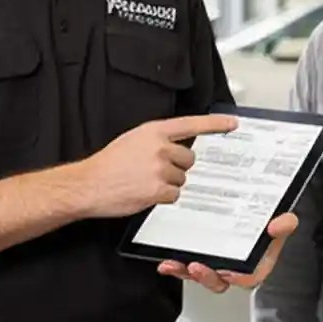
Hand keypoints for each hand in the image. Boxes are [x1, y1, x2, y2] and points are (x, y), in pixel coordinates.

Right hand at [76, 114, 236, 218]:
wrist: (89, 184)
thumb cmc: (108, 164)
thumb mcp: (133, 140)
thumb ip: (156, 141)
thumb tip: (175, 148)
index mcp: (154, 131)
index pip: (191, 124)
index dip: (215, 124)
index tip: (232, 124)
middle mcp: (160, 147)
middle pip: (189, 159)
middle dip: (177, 167)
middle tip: (155, 171)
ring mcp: (161, 169)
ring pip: (182, 179)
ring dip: (168, 183)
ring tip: (144, 182)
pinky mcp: (159, 189)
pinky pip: (174, 195)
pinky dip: (163, 197)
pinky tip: (145, 193)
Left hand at [158, 212, 298, 292]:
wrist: (253, 211)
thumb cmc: (268, 220)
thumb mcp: (282, 219)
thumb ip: (285, 223)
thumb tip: (278, 226)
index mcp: (257, 263)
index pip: (251, 277)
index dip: (240, 278)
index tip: (230, 273)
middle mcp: (235, 267)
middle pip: (221, 280)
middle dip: (207, 277)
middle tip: (197, 267)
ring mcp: (217, 264)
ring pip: (201, 275)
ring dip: (186, 272)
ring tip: (175, 264)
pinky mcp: (202, 258)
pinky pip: (187, 267)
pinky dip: (176, 266)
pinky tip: (166, 262)